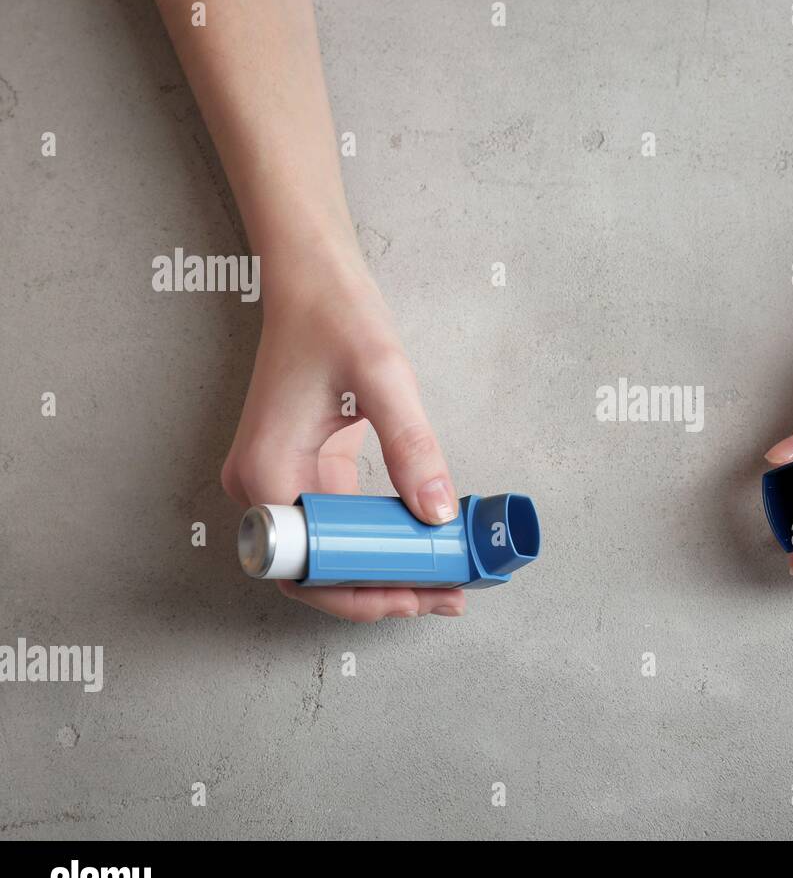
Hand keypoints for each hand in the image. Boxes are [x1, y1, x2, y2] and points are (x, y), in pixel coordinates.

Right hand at [221, 254, 464, 620]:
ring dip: (383, 570)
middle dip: (380, 590)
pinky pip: (338, 524)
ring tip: (444, 582)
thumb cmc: (336, 317)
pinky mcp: (302, 471)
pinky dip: (378, 539)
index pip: (305, 568)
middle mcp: (262, 487)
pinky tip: (422, 545)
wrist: (314, 281)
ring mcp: (279, 482)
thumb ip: (412, 446)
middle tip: (445, 596)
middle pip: (317, 569)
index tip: (412, 597)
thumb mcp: (384, 378)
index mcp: (267, 472)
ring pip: (329, 551)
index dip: (358, 594)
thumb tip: (438, 513)